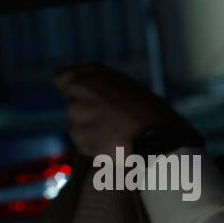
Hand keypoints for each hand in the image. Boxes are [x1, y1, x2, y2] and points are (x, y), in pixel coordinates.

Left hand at [51, 62, 189, 156]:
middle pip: (73, 106)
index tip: (86, 100)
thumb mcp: (132, 91)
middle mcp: (82, 89)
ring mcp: (78, 113)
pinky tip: (115, 148)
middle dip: (88, 115)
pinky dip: (96, 148)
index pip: (62, 79)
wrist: (161, 142)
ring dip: (93, 133)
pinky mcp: (80, 136)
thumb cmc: (156, 117)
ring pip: (78, 126)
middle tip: (114, 124)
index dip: (72, 90)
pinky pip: (84, 144)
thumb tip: (95, 99)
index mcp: (95, 74)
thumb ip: (107, 90)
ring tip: (118, 138)